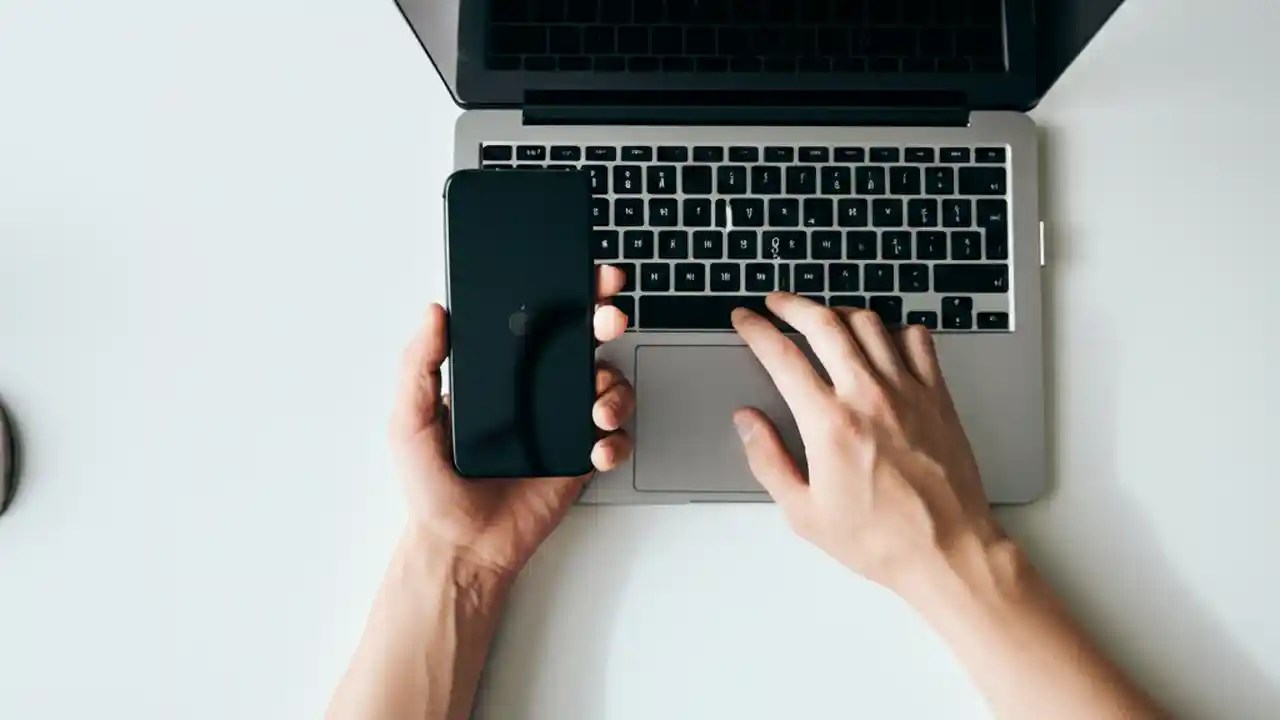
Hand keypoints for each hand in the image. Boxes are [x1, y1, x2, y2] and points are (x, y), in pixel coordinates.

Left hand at [390, 265, 633, 579]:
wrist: (461, 547)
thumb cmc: (432, 487)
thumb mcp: (410, 420)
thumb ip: (419, 366)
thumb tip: (433, 312)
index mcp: (501, 372)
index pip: (539, 320)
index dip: (568, 293)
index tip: (587, 276)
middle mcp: (538, 391)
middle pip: (585, 342)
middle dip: (606, 320)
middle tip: (610, 319)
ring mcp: (563, 424)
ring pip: (610, 386)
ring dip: (615, 389)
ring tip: (597, 410)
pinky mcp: (580, 460)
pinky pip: (615, 439)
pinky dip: (616, 441)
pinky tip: (596, 450)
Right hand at [731, 293, 1000, 597]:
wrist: (947, 551)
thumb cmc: (880, 540)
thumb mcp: (804, 512)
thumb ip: (768, 459)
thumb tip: (747, 421)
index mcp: (830, 425)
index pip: (782, 357)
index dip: (757, 331)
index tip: (745, 320)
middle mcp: (868, 397)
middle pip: (824, 324)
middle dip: (792, 305)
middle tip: (777, 303)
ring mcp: (908, 392)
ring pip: (869, 323)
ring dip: (839, 311)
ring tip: (823, 316)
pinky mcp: (938, 398)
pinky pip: (917, 340)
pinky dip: (894, 329)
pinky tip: (883, 339)